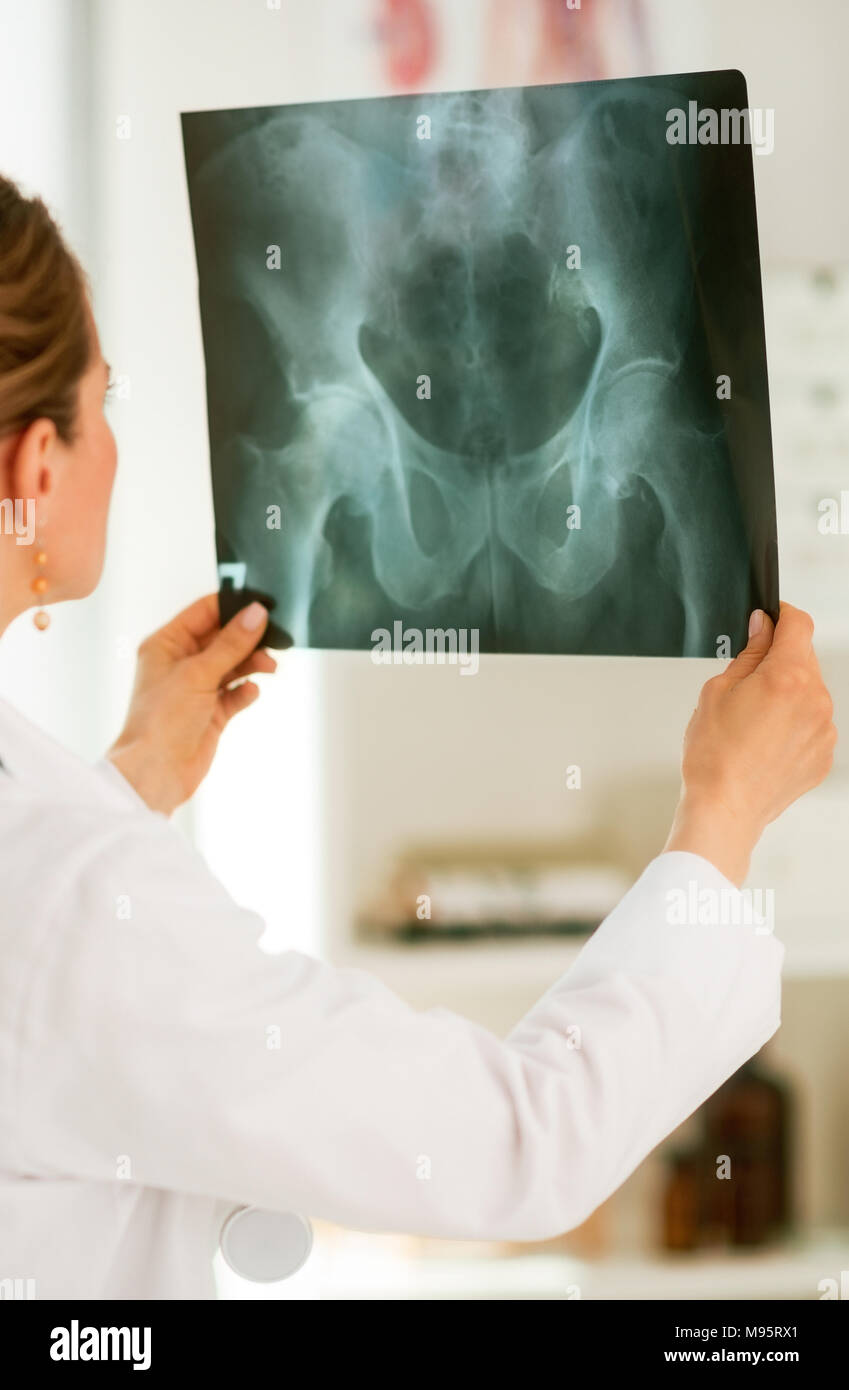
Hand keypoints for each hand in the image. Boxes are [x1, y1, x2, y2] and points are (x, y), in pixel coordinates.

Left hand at [106, 594, 275, 814]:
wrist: (157, 773)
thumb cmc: (161, 720)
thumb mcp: (198, 673)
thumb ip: (231, 644)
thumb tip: (256, 614)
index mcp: (166, 644)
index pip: (204, 612)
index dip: (232, 606)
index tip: (262, 604)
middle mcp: (180, 663)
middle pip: (222, 638)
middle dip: (248, 638)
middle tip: (275, 638)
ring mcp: (196, 688)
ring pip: (233, 665)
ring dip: (252, 664)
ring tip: (270, 667)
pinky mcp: (211, 712)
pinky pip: (235, 694)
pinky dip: (246, 691)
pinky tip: (251, 692)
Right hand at [664, 603, 836, 884]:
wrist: (724, 808)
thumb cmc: (714, 756)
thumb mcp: (718, 690)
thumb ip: (749, 654)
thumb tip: (762, 628)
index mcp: (788, 677)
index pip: (799, 625)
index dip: (782, 616)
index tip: (771, 619)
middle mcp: (816, 700)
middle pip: (804, 660)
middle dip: (779, 661)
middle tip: (746, 684)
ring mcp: (824, 729)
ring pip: (809, 693)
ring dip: (787, 695)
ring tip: (753, 722)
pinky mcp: (824, 754)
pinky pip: (812, 724)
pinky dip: (793, 724)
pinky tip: (764, 741)